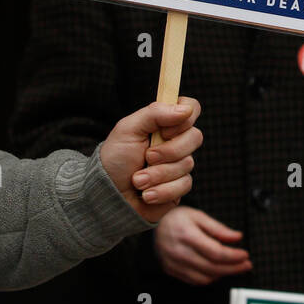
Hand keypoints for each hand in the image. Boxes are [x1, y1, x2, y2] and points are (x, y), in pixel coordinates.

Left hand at [99, 98, 201, 221]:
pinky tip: (146, 194)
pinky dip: (162, 190)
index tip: (164, 131)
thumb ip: (155, 113)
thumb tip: (185, 109)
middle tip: (147, 157)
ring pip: (187, 164)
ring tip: (138, 180)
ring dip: (157, 174)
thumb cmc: (115, 159)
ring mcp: (179, 165)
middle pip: (195, 137)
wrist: (108, 195)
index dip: (184, 119)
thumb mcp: (128, 129)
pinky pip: (184, 185)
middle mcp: (175, 143)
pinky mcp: (179, 187)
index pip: (191, 109)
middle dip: (168, 151)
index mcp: (164, 124)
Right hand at [153, 205, 252, 284]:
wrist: (152, 226)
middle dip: (233, 268)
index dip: (233, 256)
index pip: (215, 252)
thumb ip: (219, 228)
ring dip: (224, 274)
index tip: (245, 254)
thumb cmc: (176, 218)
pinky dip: (210, 278)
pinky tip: (219, 271)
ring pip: (205, 278)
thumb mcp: (198, 216)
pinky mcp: (172, 271)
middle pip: (212, 267)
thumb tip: (237, 237)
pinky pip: (195, 281)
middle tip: (247, 264)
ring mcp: (174, 264)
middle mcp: (179, 252)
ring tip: (235, 267)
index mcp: (187, 235)